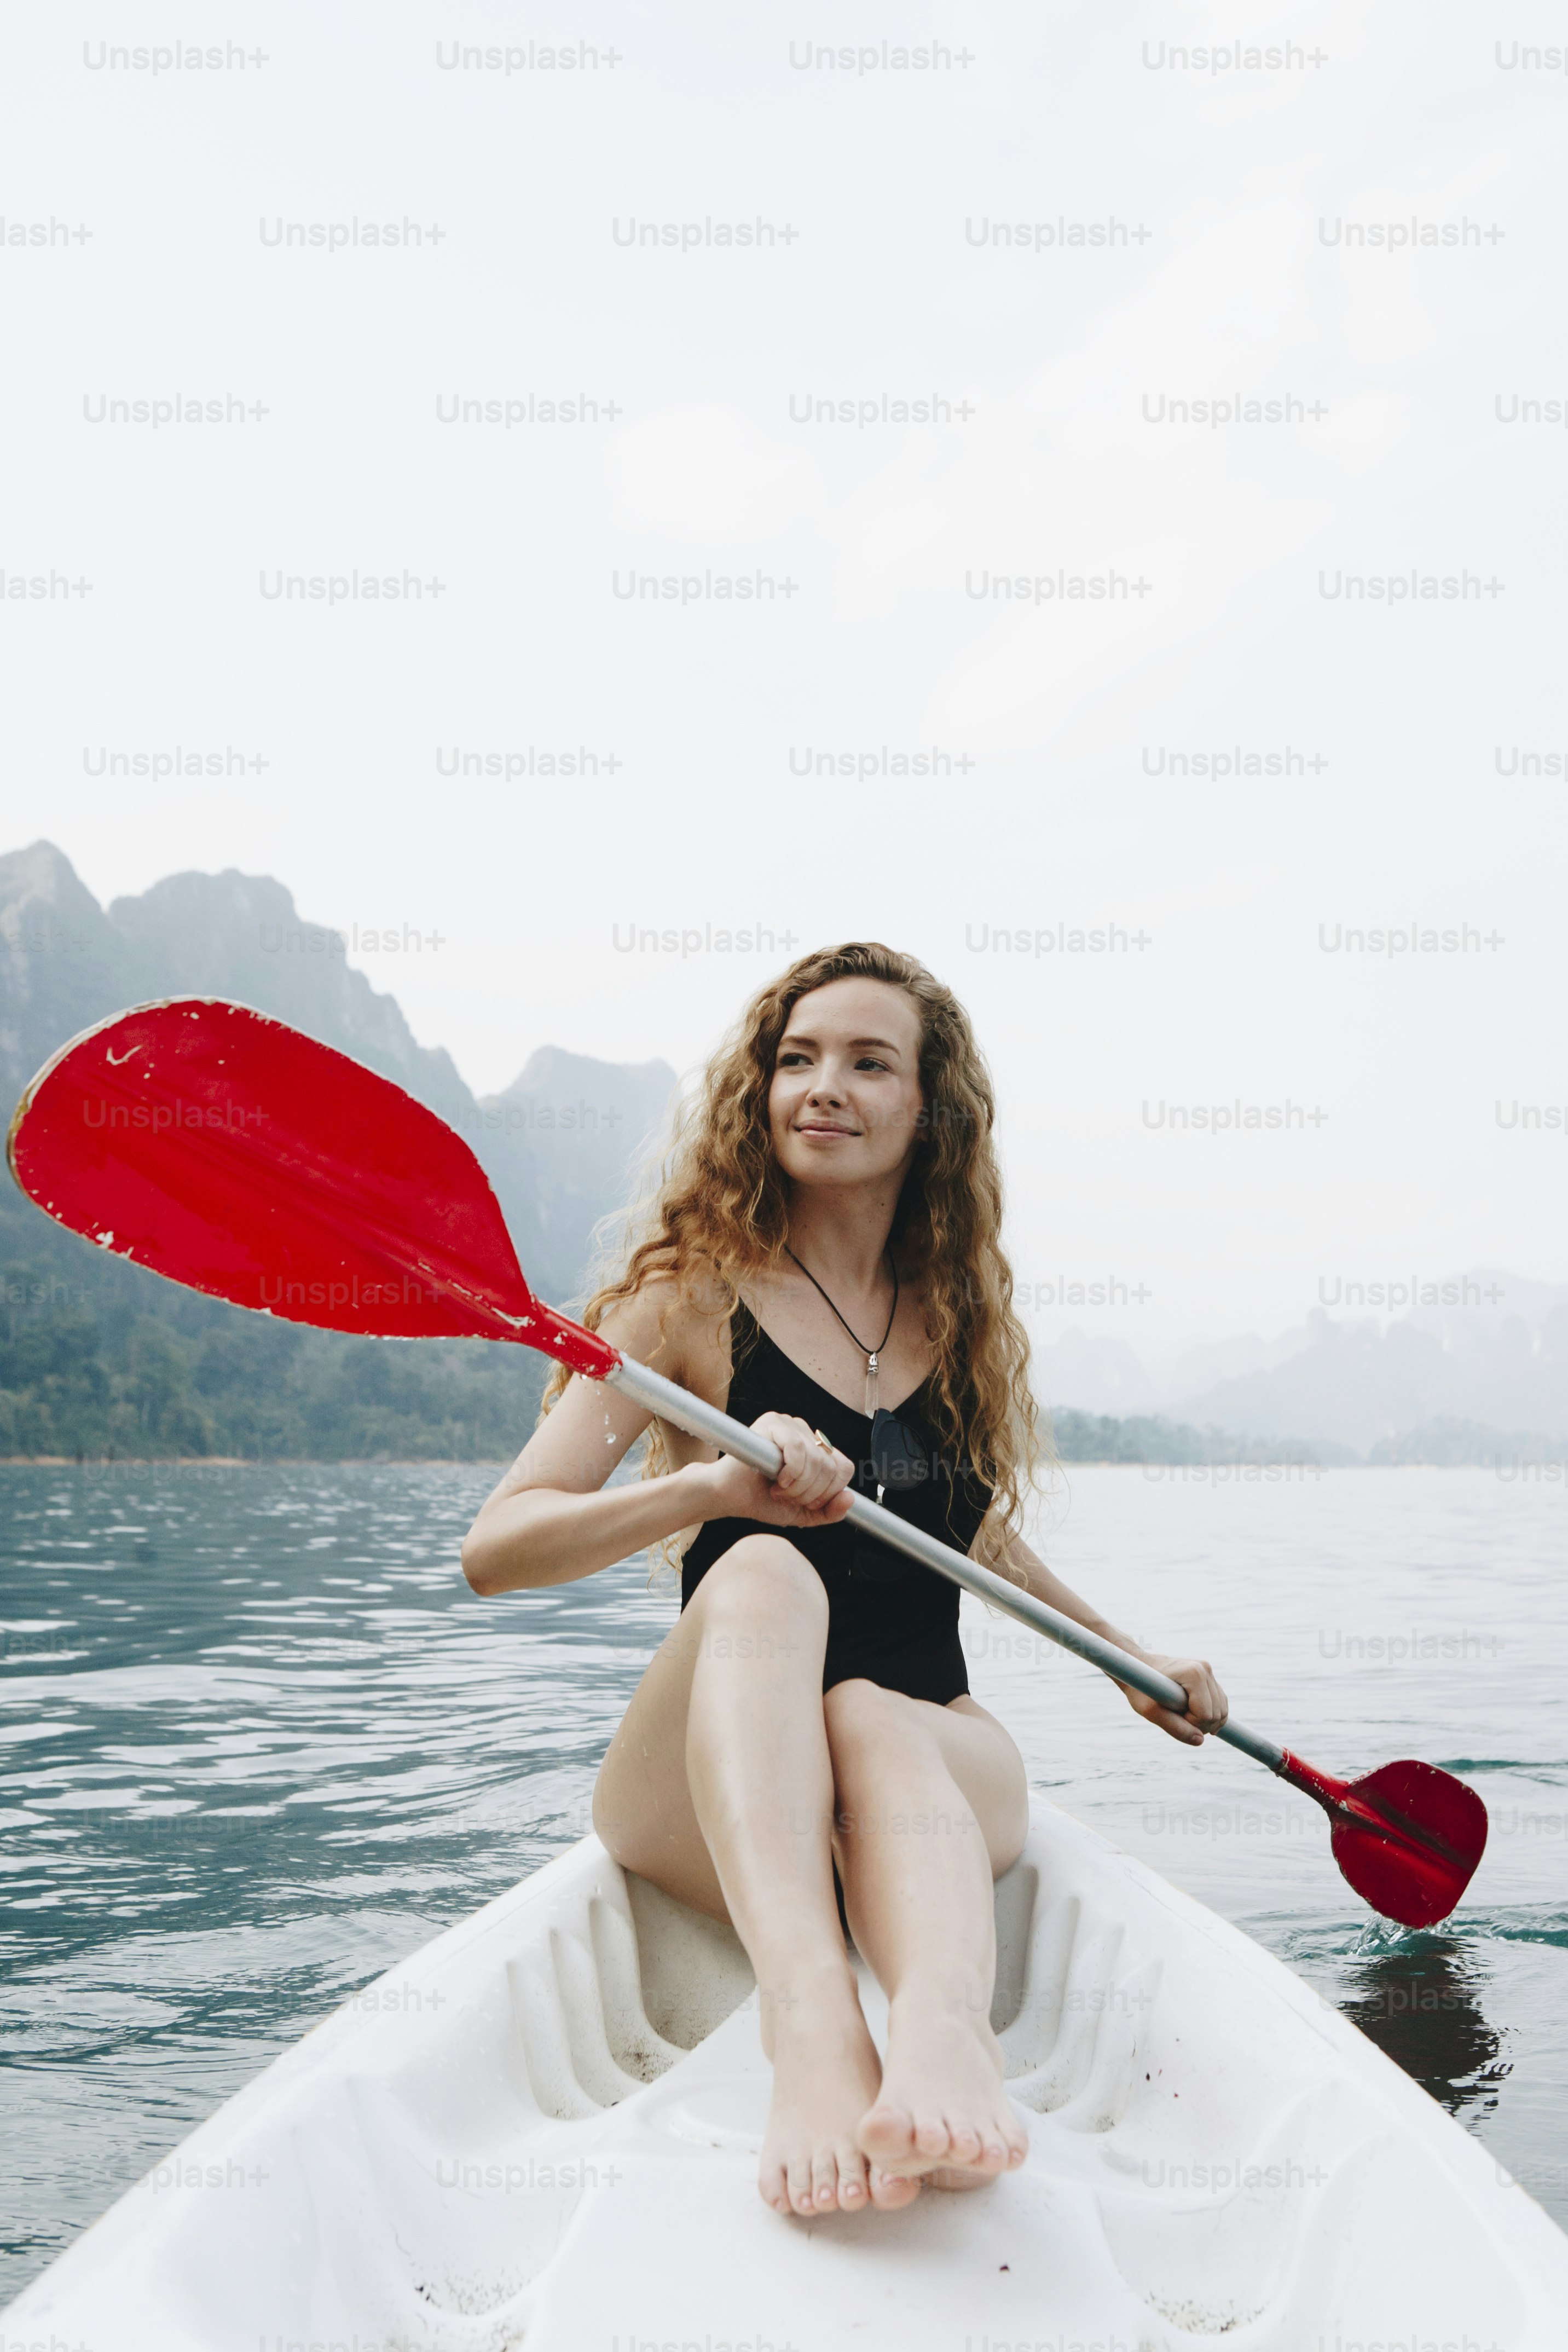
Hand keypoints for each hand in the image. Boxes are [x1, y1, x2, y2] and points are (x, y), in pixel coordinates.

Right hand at [690, 1413, 854, 1529]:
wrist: (728, 1497)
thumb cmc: (762, 1500)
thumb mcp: (803, 1513)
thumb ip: (829, 1512)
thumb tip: (850, 1498)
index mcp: (816, 1449)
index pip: (844, 1468)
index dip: (828, 1492)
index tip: (805, 1502)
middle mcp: (806, 1433)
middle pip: (831, 1466)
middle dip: (810, 1493)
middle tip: (787, 1497)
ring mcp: (789, 1425)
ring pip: (816, 1459)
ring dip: (798, 1485)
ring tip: (779, 1489)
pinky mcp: (772, 1423)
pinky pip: (797, 1448)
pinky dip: (790, 1471)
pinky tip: (776, 1479)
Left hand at [1118, 1651, 1227, 1746]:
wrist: (1137, 1670)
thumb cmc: (1141, 1689)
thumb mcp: (1151, 1712)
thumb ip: (1175, 1728)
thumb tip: (1200, 1740)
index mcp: (1194, 1673)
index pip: (1206, 1715)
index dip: (1189, 1723)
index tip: (1170, 1714)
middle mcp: (1205, 1669)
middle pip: (1217, 1714)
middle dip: (1198, 1724)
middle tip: (1174, 1716)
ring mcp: (1209, 1673)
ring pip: (1222, 1712)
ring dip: (1204, 1722)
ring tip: (1181, 1714)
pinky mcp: (1209, 1679)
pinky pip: (1220, 1706)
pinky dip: (1209, 1716)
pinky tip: (1192, 1715)